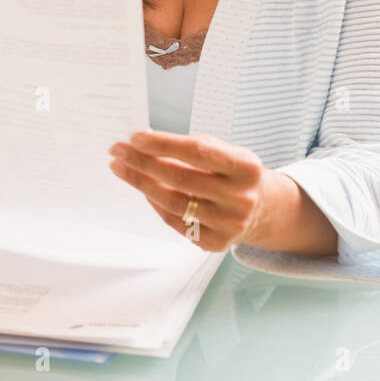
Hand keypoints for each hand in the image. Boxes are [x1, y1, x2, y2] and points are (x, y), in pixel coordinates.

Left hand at [108, 130, 279, 251]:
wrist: (261, 209)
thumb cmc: (234, 174)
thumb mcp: (225, 153)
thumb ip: (190, 148)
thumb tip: (144, 143)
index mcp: (246, 168)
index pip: (198, 152)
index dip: (164, 144)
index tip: (136, 138)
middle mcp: (240, 198)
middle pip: (181, 178)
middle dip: (143, 163)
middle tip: (119, 151)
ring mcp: (229, 224)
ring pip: (173, 203)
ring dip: (141, 184)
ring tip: (122, 168)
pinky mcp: (215, 243)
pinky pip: (175, 222)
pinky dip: (155, 203)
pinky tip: (144, 189)